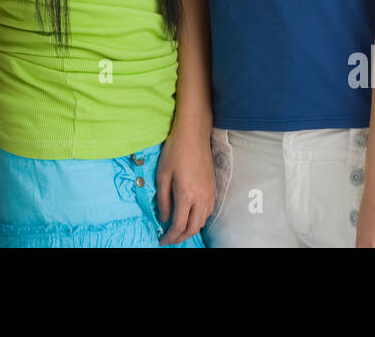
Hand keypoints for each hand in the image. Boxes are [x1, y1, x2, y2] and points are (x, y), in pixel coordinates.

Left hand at [155, 122, 214, 243]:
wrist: (193, 135)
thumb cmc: (175, 152)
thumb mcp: (162, 175)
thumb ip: (162, 200)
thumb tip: (164, 217)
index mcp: (186, 195)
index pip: (179, 225)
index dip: (170, 237)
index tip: (162, 240)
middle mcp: (201, 198)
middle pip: (193, 228)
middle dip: (181, 237)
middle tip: (170, 239)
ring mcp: (209, 193)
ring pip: (202, 221)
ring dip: (190, 229)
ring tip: (178, 230)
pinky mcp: (213, 188)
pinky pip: (208, 212)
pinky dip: (199, 220)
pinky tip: (190, 217)